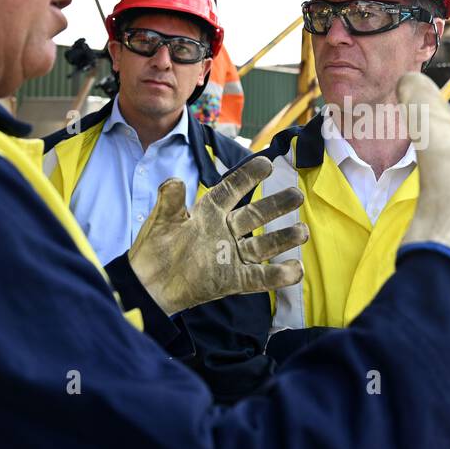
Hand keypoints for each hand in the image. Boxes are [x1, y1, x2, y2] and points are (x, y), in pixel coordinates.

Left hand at [128, 156, 307, 313]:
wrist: (146, 284)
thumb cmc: (153, 248)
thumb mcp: (160, 220)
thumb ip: (170, 201)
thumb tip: (174, 180)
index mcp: (208, 212)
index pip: (232, 190)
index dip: (248, 176)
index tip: (267, 164)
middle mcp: (224, 231)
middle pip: (255, 215)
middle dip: (276, 205)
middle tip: (297, 195)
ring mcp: (229, 256)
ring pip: (262, 245)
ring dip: (283, 239)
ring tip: (302, 232)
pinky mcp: (231, 280)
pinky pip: (258, 277)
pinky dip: (276, 276)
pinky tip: (295, 270)